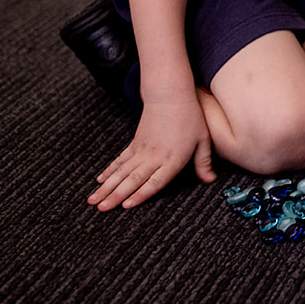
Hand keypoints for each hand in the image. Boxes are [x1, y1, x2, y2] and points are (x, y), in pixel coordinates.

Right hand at [88, 95, 214, 210]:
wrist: (170, 95)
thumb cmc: (190, 116)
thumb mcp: (203, 140)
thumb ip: (203, 162)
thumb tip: (210, 180)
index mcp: (172, 159)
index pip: (155, 181)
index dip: (140, 195)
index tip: (126, 206)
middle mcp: (154, 157)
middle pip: (133, 180)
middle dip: (115, 196)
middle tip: (101, 208)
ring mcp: (142, 150)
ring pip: (121, 172)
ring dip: (107, 187)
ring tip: (93, 200)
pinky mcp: (135, 143)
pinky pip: (120, 160)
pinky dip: (109, 171)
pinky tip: (100, 181)